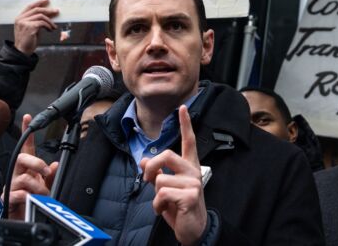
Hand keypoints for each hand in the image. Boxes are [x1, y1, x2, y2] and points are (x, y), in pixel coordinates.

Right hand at [7, 113, 58, 219]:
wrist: (21, 221)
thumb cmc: (31, 203)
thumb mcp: (45, 189)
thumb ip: (49, 178)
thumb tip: (55, 165)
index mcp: (27, 170)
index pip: (27, 148)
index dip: (26, 133)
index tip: (28, 118)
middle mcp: (18, 175)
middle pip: (22, 158)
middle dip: (36, 163)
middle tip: (45, 172)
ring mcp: (12, 186)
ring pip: (24, 178)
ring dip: (37, 187)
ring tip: (42, 195)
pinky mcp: (9, 199)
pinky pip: (18, 193)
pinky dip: (27, 196)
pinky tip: (30, 200)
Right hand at [13, 0, 59, 54]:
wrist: (22, 52)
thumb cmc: (27, 41)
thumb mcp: (31, 28)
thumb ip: (36, 21)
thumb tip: (48, 15)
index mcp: (19, 18)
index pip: (30, 6)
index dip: (39, 2)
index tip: (46, 0)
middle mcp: (20, 19)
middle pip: (37, 9)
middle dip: (48, 10)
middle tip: (56, 11)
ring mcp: (24, 22)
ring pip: (41, 16)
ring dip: (50, 21)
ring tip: (53, 26)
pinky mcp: (29, 27)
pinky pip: (42, 23)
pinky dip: (48, 26)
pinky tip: (50, 30)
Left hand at [140, 106, 205, 245]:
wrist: (192, 230)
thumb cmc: (179, 208)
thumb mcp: (164, 188)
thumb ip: (156, 173)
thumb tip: (143, 161)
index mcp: (189, 166)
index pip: (189, 141)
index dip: (185, 124)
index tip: (183, 108)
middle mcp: (193, 171)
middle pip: (166, 155)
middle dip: (151, 167)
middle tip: (147, 180)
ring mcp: (194, 183)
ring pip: (161, 179)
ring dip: (155, 195)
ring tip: (164, 204)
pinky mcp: (191, 196)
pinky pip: (163, 194)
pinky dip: (157, 205)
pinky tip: (164, 210)